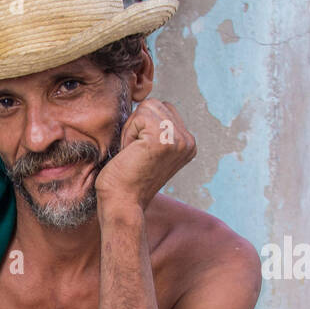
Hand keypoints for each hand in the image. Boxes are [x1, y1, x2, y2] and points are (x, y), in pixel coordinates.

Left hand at [95, 97, 196, 212]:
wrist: (122, 205)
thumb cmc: (125, 181)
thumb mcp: (147, 150)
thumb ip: (154, 130)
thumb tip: (144, 103)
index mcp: (186, 144)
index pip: (162, 109)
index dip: (142, 127)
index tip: (139, 154)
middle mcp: (188, 141)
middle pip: (155, 104)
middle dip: (137, 125)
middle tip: (134, 154)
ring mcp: (179, 139)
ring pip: (148, 106)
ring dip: (132, 129)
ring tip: (133, 154)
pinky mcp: (164, 138)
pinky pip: (139, 115)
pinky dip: (128, 133)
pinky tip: (131, 153)